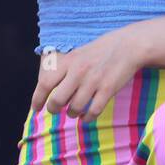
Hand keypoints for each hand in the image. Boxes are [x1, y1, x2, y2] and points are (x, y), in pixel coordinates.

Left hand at [30, 28, 144, 122]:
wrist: (128, 45)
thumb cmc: (101, 50)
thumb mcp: (78, 53)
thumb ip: (64, 68)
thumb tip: (49, 87)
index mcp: (69, 61)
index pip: (45, 83)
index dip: (38, 99)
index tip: (36, 108)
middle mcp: (78, 71)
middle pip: (57, 100)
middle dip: (54, 109)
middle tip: (56, 110)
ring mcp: (93, 81)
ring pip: (75, 108)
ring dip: (72, 113)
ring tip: (74, 111)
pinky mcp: (108, 90)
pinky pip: (93, 112)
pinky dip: (87, 118)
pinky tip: (86, 116)